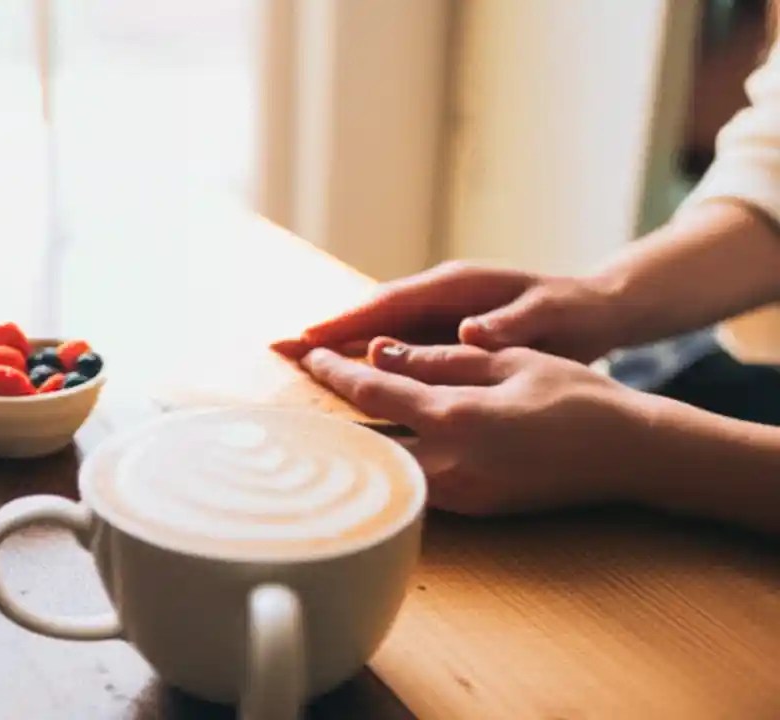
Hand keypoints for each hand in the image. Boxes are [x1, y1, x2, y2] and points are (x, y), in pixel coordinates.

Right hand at [301, 261, 624, 362]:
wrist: (596, 309)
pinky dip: (364, 355)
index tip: (308, 337)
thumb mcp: (550, 318)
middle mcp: (438, 294)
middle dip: (325, 330)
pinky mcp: (441, 330)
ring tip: (295, 363)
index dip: (347, 322)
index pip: (389, 304)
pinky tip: (342, 376)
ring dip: (339, 343)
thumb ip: (510, 325)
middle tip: (278, 349)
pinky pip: (394, 342)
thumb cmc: (573, 315)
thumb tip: (468, 333)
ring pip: (378, 328)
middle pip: (370, 314)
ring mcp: (437, 311)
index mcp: (456, 286)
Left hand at [302, 340, 656, 515]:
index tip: (307, 355)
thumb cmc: (576, 398)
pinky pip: (411, 484)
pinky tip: (371, 446)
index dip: (334, 371)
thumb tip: (382, 352)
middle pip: (362, 442)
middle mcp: (448, 465)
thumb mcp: (507, 362)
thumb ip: (439, 359)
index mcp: (455, 419)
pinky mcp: (471, 510)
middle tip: (291, 397)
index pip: (373, 393)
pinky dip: (385, 463)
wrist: (630, 455)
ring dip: (352, 443)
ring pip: (383, 468)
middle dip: (325, 417)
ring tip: (321, 417)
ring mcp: (459, 495)